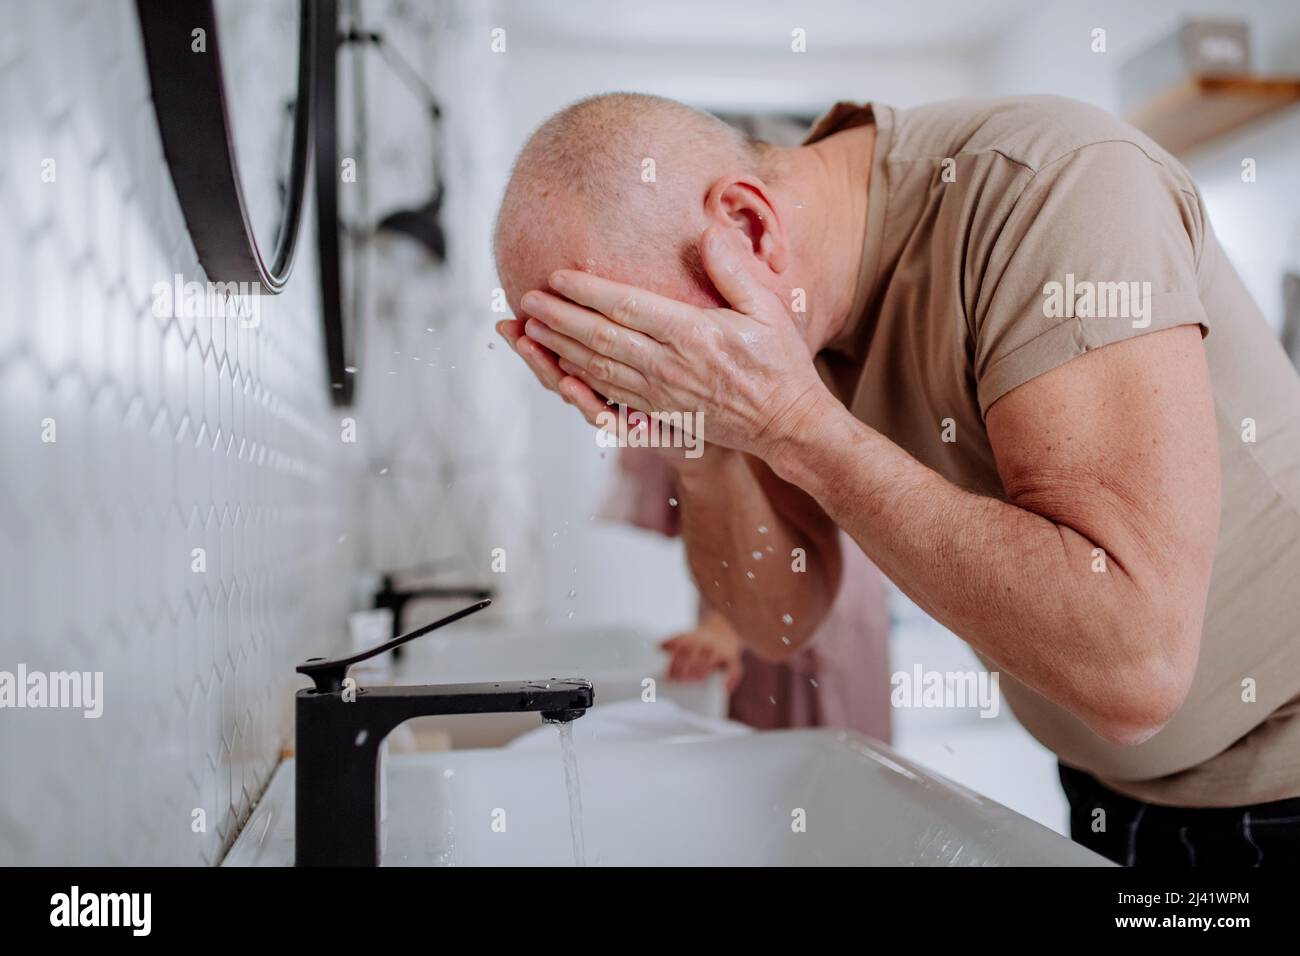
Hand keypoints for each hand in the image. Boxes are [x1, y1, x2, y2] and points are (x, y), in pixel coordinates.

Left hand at [516, 225, 831, 461]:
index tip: (556, 276)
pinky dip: (579, 383)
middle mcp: (671, 367)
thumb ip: (734, 271)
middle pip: (601, 340)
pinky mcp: (660, 415)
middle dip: (559, 319)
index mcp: (694, 335)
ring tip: (529, 330)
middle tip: (525, 300)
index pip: (628, 308)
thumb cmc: (779, 362)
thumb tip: (706, 232)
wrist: (786, 423)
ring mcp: (662, 395)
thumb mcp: (767, 308)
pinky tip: (560, 370)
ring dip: (560, 350)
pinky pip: (610, 398)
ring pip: (598, 372)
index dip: (588, 292)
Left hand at [661, 611, 743, 691]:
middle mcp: (705, 644)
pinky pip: (734, 669)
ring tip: (698, 681)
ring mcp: (719, 651)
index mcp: (691, 640)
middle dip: (687, 668)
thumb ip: (670, 644)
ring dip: (704, 670)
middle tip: (680, 679)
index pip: (680, 649)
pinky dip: (731, 679)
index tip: (667, 675)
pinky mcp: (732, 658)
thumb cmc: (699, 640)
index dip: (674, 663)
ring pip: (712, 661)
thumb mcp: (684, 637)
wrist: (723, 628)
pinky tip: (724, 689)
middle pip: (695, 655)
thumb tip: (656, 650)